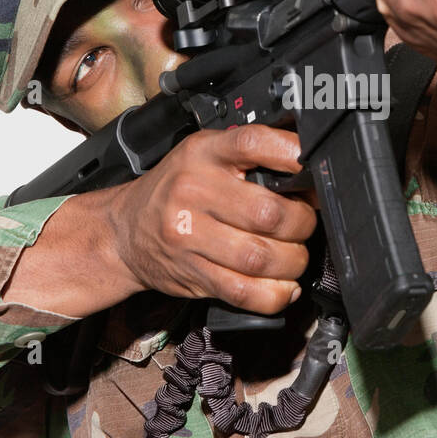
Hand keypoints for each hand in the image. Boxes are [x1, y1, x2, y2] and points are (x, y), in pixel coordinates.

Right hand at [103, 125, 317, 312]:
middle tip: (303, 224)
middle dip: (302, 223)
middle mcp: (194, 192)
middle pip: (269, 213)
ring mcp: (191, 236)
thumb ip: (250, 156)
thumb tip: (309, 171)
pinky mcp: (193, 275)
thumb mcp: (204, 155)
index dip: (291, 155)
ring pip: (262, 257)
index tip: (312, 168)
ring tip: (293, 255)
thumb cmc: (175, 190)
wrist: (124, 230)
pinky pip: (246, 292)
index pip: (252, 143)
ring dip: (293, 262)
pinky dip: (275, 294)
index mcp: (203, 154)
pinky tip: (282, 285)